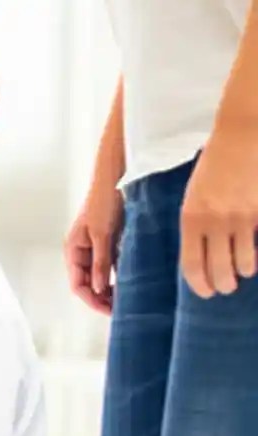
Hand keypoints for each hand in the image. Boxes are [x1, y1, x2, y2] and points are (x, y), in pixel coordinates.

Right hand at [65, 184, 124, 314]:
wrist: (115, 179)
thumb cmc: (103, 202)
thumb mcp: (102, 235)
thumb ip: (100, 262)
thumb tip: (98, 288)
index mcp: (73, 250)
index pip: (78, 284)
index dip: (91, 300)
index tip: (108, 310)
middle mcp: (82, 252)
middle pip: (87, 283)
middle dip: (101, 298)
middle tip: (119, 310)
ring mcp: (96, 248)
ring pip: (100, 276)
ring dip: (110, 289)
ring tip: (125, 300)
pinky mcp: (110, 242)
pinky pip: (112, 266)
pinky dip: (119, 276)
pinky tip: (130, 282)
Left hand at [180, 124, 257, 297]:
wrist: (241, 135)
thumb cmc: (214, 164)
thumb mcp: (194, 194)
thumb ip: (196, 222)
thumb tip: (200, 250)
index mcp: (190, 218)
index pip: (192, 264)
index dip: (199, 284)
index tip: (205, 293)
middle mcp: (214, 221)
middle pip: (218, 268)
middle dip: (223, 284)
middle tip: (226, 288)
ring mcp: (241, 217)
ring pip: (244, 260)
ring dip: (243, 270)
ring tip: (243, 272)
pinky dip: (257, 253)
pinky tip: (255, 255)